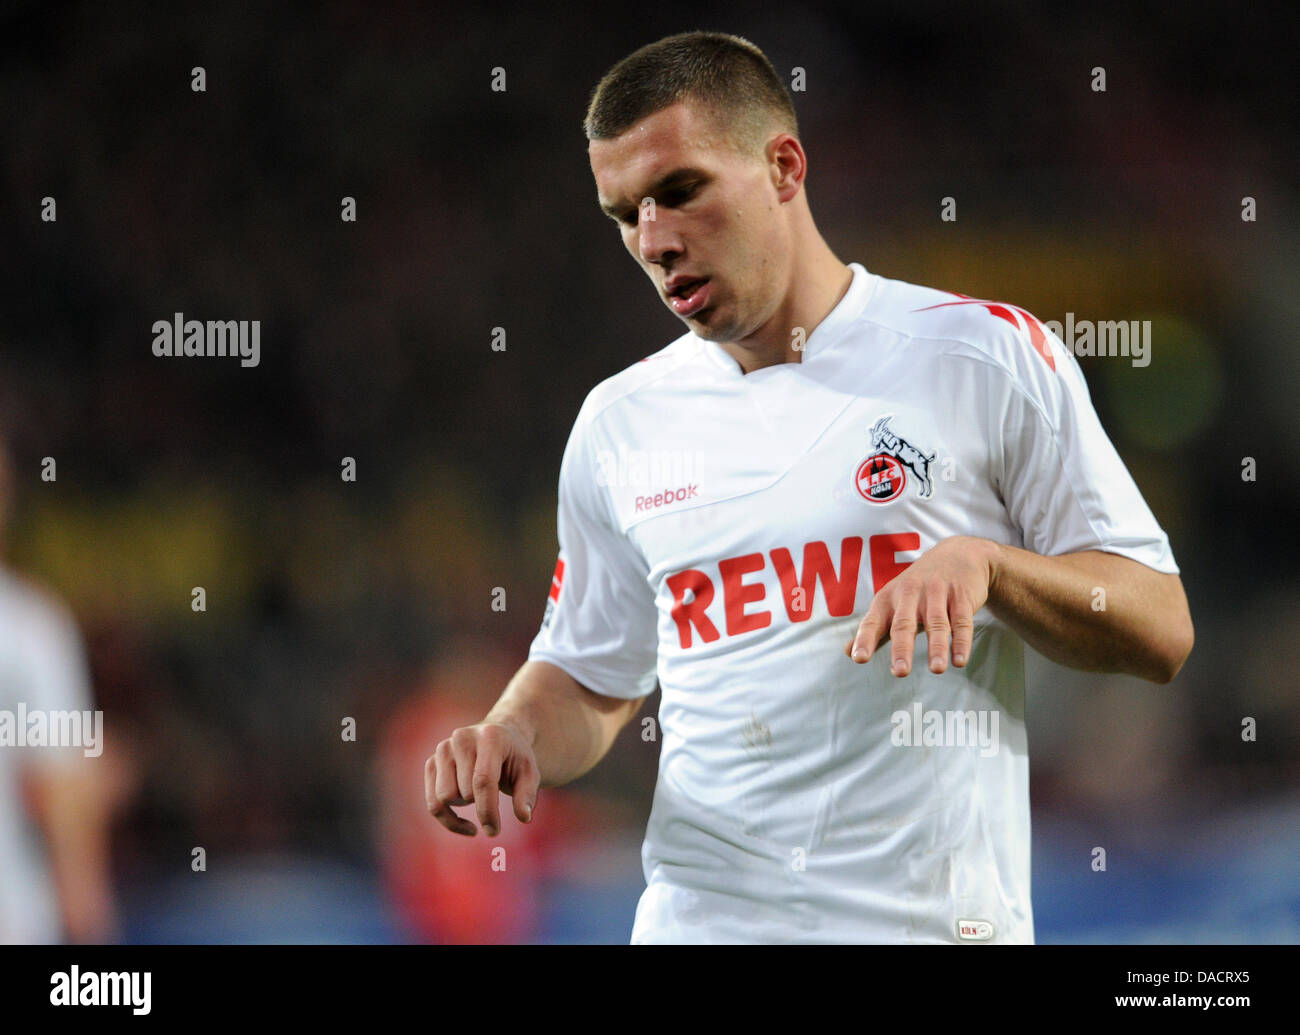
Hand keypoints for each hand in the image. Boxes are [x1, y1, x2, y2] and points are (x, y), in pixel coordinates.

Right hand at [425, 719, 539, 836]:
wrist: (497, 738)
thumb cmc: (514, 758)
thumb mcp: (529, 773)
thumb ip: (527, 795)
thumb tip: (524, 817)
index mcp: (490, 737)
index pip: (483, 780)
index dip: (488, 811)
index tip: (494, 831)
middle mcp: (462, 739)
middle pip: (463, 792)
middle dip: (479, 805)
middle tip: (493, 798)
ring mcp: (444, 748)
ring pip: (444, 797)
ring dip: (462, 805)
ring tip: (477, 793)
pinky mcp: (431, 762)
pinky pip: (432, 802)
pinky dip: (447, 818)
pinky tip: (464, 822)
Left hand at [844, 536, 999, 675]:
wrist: (958, 554)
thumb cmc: (918, 588)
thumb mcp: (892, 602)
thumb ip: (874, 629)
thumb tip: (847, 652)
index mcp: (888, 598)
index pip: (873, 621)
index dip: (865, 640)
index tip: (859, 659)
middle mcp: (910, 594)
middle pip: (904, 624)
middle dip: (902, 649)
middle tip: (900, 672)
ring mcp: (937, 593)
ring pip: (936, 623)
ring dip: (937, 647)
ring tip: (936, 670)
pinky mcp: (961, 596)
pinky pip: (961, 621)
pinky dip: (961, 641)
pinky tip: (959, 661)